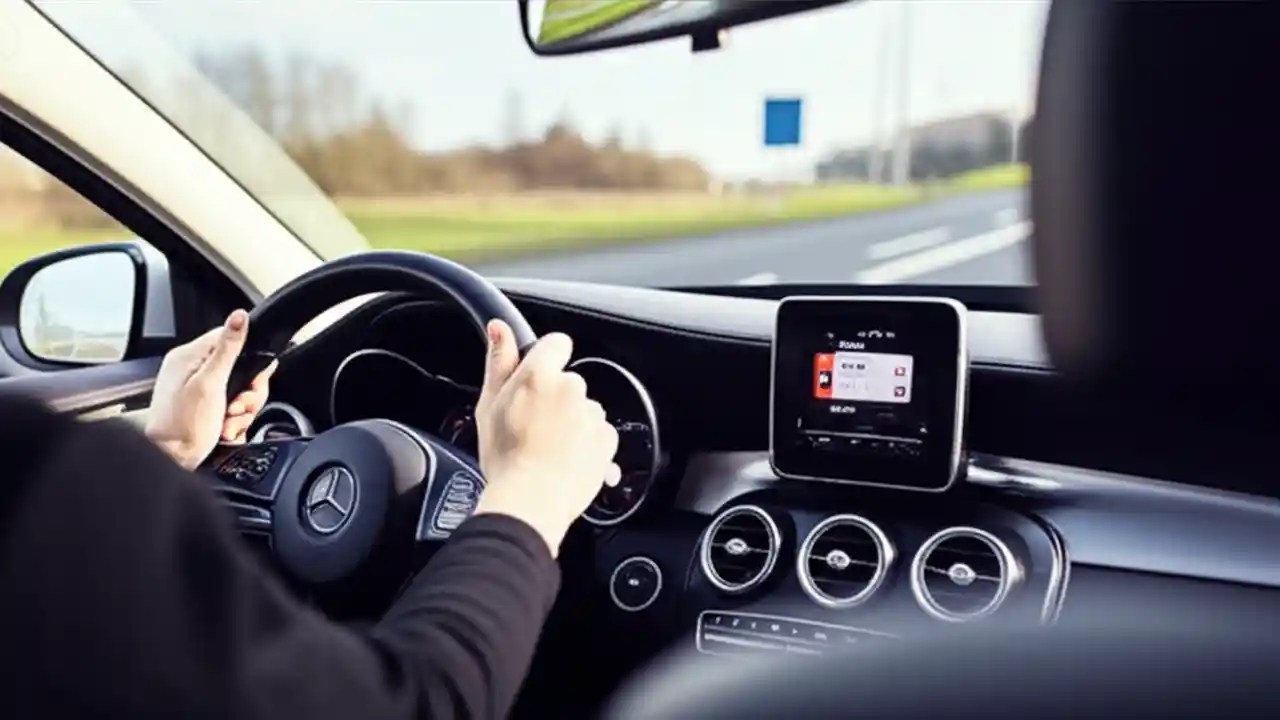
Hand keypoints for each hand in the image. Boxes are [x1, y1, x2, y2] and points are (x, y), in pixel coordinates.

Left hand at [145, 309, 277, 469]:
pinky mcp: (206, 408)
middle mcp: (194, 370)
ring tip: (229, 423)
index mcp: (190, 356)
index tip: (252, 380)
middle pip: (241, 367)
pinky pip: (233, 406)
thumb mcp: (210, 384)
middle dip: (248, 392)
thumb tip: (239, 316)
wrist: (172, 461)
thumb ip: (228, 349)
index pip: (230, 337)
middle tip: (238, 407)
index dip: (249, 358)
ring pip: (241, 390)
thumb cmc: (183, 427)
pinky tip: (225, 429)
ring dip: (242, 410)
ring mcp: (200, 390)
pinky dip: (235, 420)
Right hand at [473, 319, 619, 556]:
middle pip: (568, 381)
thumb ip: (499, 362)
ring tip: (549, 448)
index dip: (547, 360)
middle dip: (556, 398)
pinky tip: (566, 459)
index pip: (557, 343)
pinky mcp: (607, 438)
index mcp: (540, 375)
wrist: (531, 501)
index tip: (537, 382)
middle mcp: (572, 389)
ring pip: (584, 408)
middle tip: (535, 426)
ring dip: (572, 422)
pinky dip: (587, 443)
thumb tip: (499, 327)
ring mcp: (593, 414)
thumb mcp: (489, 405)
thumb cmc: (505, 457)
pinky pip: (598, 432)